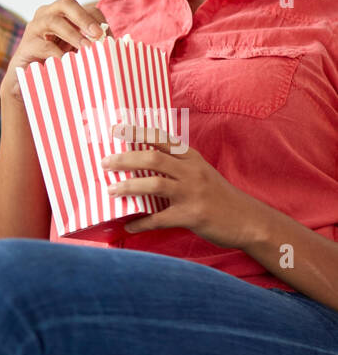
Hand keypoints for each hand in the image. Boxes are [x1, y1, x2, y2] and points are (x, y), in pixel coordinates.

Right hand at [1, 0, 109, 105]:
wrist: (26, 85)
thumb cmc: (54, 66)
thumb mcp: (76, 53)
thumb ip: (91, 46)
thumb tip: (117, 46)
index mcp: (61, 15)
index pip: (84, 9)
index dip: (98, 21)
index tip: (109, 38)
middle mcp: (45, 16)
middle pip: (66, 4)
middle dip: (84, 18)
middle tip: (97, 34)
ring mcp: (33, 29)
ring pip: (53, 21)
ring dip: (73, 34)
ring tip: (86, 49)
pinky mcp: (25, 46)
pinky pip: (44, 45)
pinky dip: (58, 54)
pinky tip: (68, 63)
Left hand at [104, 124, 264, 248]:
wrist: (249, 220)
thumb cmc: (218, 196)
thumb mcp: (200, 173)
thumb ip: (175, 166)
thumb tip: (139, 163)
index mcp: (191, 158)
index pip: (161, 138)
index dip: (136, 132)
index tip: (115, 128)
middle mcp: (192, 171)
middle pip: (153, 158)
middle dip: (125, 159)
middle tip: (104, 163)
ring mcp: (193, 193)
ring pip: (155, 184)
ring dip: (129, 187)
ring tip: (110, 191)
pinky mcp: (193, 215)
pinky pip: (160, 219)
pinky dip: (141, 223)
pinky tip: (129, 226)